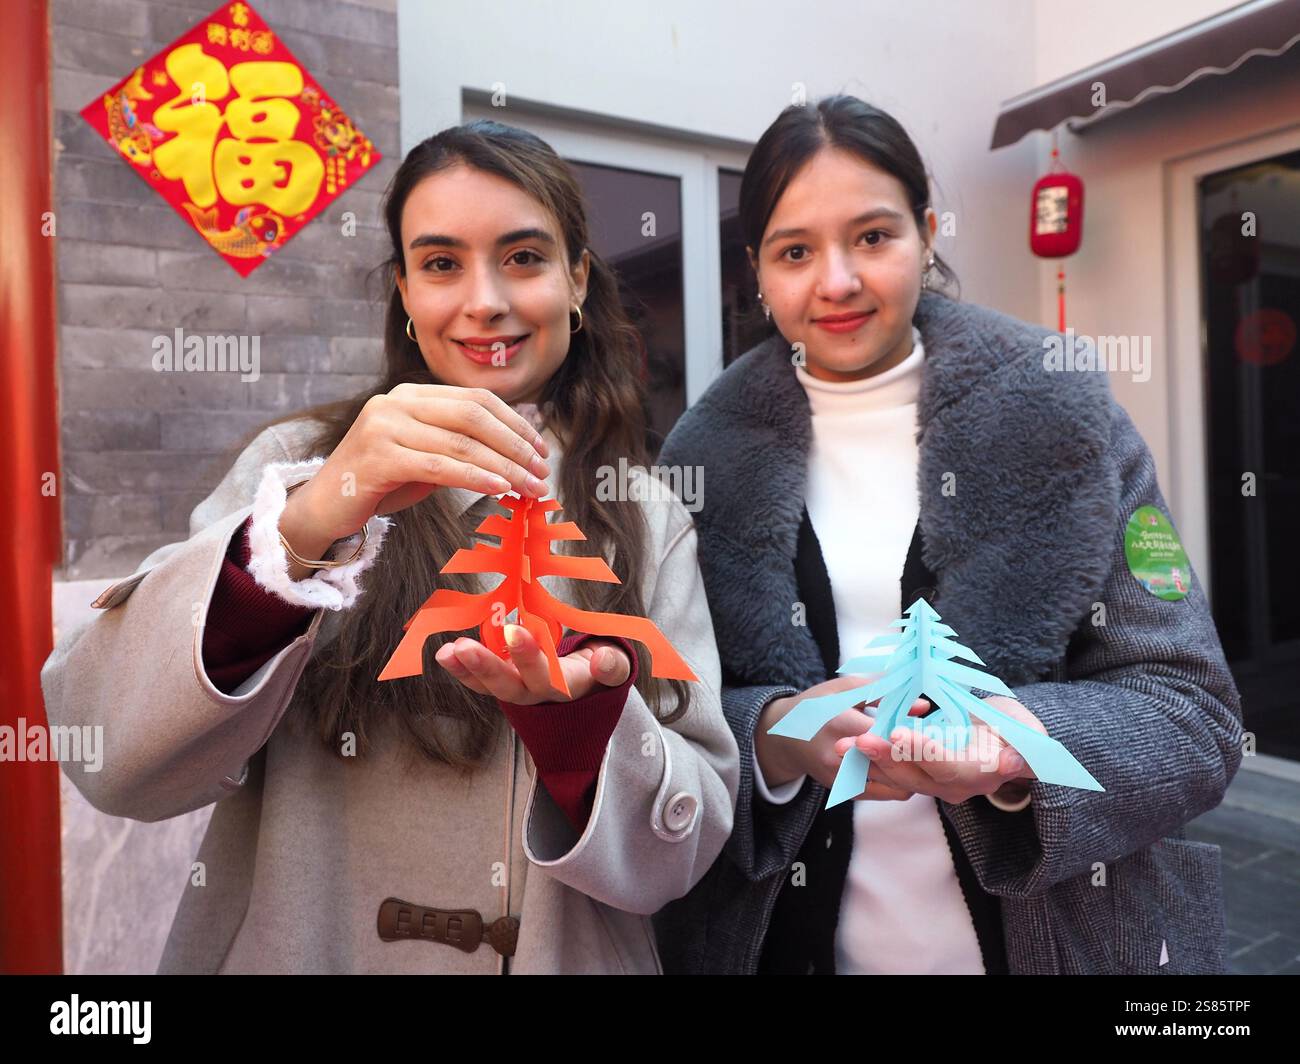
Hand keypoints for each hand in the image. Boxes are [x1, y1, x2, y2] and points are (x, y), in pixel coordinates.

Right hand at [281, 383, 551, 552]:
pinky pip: (440, 466)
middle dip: (515, 445)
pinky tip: (500, 489)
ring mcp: (384, 426)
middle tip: (541, 472)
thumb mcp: (427, 457)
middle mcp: (396, 402)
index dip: (515, 423)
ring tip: (530, 487)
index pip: (476, 400)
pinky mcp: (378, 457)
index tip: (541, 450)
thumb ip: (463, 447)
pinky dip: (476, 477)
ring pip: (461, 443)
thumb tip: (519, 454)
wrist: (324, 506)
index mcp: (411, 395)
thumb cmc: (381, 483)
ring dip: (504, 467)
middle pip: (473, 416)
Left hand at [434, 623, 631, 704]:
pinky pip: (479, 680)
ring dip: (467, 670)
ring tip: (448, 652)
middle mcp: (537, 692)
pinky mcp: (502, 681)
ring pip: (490, 686)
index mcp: (567, 686)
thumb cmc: (597, 666)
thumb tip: (603, 662)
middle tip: (465, 646)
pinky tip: (446, 654)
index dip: (529, 656)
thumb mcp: (613, 665)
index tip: (515, 631)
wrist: (587, 680)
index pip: (547, 675)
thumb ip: (613, 665)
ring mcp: (517, 688)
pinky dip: (461, 669)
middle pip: (511, 686)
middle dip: (487, 667)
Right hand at [755, 673, 929, 800]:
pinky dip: (899, 785)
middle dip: (916, 756)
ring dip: (911, 774)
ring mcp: (839, 775)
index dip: (912, 731)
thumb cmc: (819, 705)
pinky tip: (911, 773)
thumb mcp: (846, 689)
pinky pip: (881, 794)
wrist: (783, 735)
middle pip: (890, 761)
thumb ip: (885, 693)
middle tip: (937, 749)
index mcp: (839, 721)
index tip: (933, 728)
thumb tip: (923, 707)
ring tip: (928, 762)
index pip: (885, 732)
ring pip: (889, 782)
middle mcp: (838, 753)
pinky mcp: (842, 789)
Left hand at [833, 694, 1045, 804]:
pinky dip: (867, 758)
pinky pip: (889, 768)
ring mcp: (933, 782)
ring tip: (842, 746)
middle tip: (858, 739)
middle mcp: (953, 786)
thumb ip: (1027, 750)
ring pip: (896, 774)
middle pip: (914, 775)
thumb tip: (1016, 760)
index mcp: (979, 775)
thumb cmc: (1020, 731)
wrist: (1006, 736)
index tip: (899, 732)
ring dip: (868, 760)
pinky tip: (844, 748)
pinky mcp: (918, 772)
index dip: (923, 751)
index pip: (947, 767)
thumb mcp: (1030, 736)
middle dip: (885, 757)